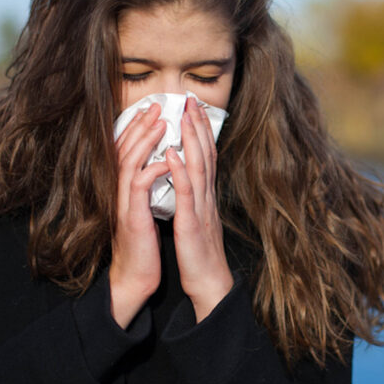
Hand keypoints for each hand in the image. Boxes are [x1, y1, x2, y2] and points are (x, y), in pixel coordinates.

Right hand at [109, 103, 169, 328]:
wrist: (135, 276)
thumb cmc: (143, 243)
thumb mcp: (144, 209)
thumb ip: (145, 187)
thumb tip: (157, 165)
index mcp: (125, 189)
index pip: (127, 151)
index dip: (136, 129)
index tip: (151, 110)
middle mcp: (120, 193)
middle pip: (124, 150)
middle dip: (139, 126)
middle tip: (155, 106)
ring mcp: (124, 204)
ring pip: (129, 164)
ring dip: (144, 142)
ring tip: (160, 123)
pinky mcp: (132, 218)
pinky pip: (139, 189)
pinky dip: (151, 171)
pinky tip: (165, 160)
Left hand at [167, 96, 233, 321]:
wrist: (210, 283)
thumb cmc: (200, 255)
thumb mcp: (197, 221)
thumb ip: (194, 199)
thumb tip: (188, 180)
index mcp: (206, 197)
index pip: (206, 157)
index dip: (201, 132)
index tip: (194, 109)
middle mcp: (207, 197)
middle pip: (206, 155)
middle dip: (198, 126)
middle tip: (191, 99)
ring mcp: (201, 208)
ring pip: (199, 167)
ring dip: (192, 140)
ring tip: (184, 116)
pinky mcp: (192, 223)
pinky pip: (187, 193)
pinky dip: (181, 171)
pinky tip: (173, 154)